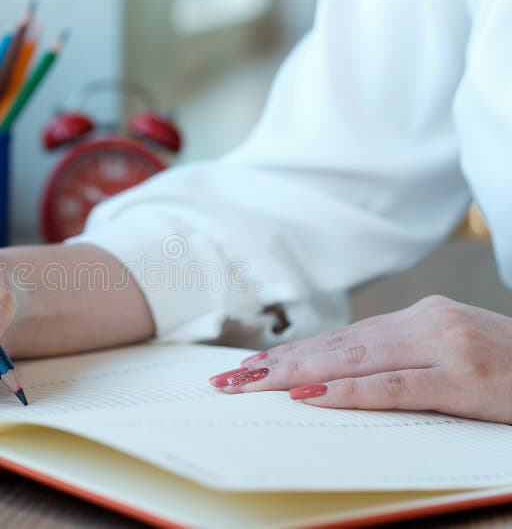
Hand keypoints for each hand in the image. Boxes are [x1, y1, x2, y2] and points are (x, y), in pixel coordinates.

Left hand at [209, 295, 511, 423]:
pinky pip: (395, 386)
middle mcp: (426, 323)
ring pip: (353, 360)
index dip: (292, 353)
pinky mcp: (463, 376)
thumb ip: (401, 360)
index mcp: (420, 318)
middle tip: (229, 379)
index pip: (342, 338)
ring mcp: (445, 346)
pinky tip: (309, 394)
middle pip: (336, 346)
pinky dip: (348, 390)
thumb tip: (338, 374)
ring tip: (250, 385)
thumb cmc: (511, 370)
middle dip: (277, 364)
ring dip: (294, 374)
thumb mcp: (452, 356)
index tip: (250, 367)